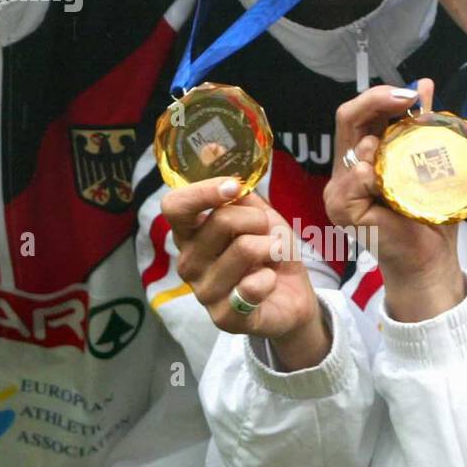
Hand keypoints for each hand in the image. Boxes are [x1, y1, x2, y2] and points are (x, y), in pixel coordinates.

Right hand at [161, 178, 330, 370]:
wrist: (292, 296)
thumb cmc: (268, 250)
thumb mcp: (257, 213)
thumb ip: (237, 189)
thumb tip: (213, 148)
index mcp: (188, 234)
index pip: (174, 206)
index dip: (204, 192)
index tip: (234, 187)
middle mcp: (188, 262)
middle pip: (221, 221)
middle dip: (258, 220)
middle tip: (266, 233)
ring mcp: (203, 292)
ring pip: (244, 249)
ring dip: (271, 247)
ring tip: (270, 257)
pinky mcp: (224, 318)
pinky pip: (252, 286)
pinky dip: (271, 277)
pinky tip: (268, 282)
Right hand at [325, 78, 465, 321]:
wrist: (429, 259)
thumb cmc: (428, 215)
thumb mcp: (427, 163)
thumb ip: (420, 126)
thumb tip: (425, 85)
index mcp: (360, 155)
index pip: (358, 114)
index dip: (379, 96)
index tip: (413, 93)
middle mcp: (344, 169)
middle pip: (347, 119)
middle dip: (376, 101)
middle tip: (409, 99)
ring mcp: (338, 189)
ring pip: (354, 147)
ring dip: (384, 145)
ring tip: (409, 158)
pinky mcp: (341, 208)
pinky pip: (355, 180)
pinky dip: (374, 176)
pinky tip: (388, 182)